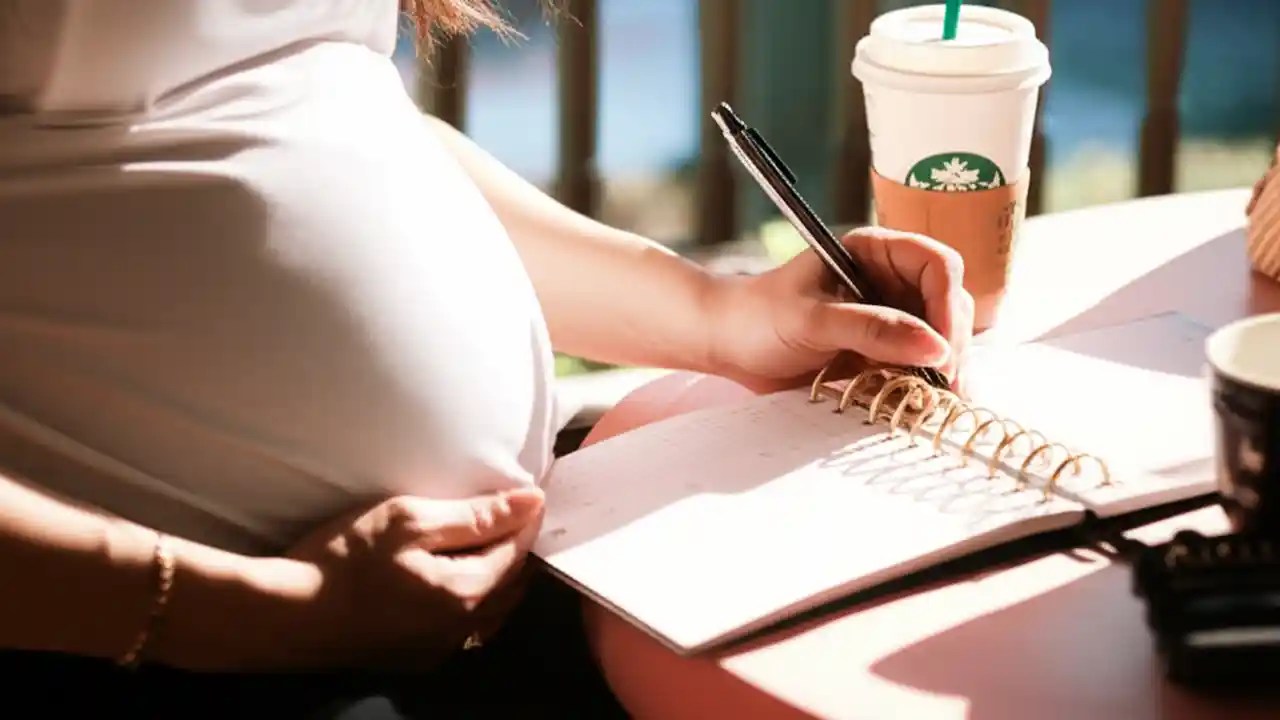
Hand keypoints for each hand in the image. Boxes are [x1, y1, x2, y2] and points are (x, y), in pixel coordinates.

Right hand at [263, 487, 545, 671]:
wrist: (287, 615)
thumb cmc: (345, 559)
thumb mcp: (409, 520)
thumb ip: (476, 515)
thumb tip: (533, 502)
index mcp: (467, 593)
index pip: (518, 551)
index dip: (525, 520)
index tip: (526, 495)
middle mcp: (462, 630)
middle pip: (512, 586)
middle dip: (518, 550)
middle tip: (510, 516)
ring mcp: (439, 650)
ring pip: (492, 613)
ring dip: (498, 579)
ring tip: (488, 545)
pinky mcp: (416, 660)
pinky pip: (465, 631)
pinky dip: (474, 604)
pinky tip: (457, 583)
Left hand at [706, 227, 974, 391]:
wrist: (728, 345)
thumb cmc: (758, 317)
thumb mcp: (812, 320)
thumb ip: (871, 329)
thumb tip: (934, 346)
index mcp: (875, 252)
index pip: (938, 266)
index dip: (947, 305)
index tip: (941, 347)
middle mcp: (890, 281)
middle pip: (949, 305)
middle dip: (952, 344)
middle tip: (944, 384)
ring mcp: (890, 317)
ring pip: (941, 339)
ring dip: (946, 368)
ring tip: (939, 400)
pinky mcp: (883, 351)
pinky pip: (920, 366)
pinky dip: (928, 385)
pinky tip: (926, 405)